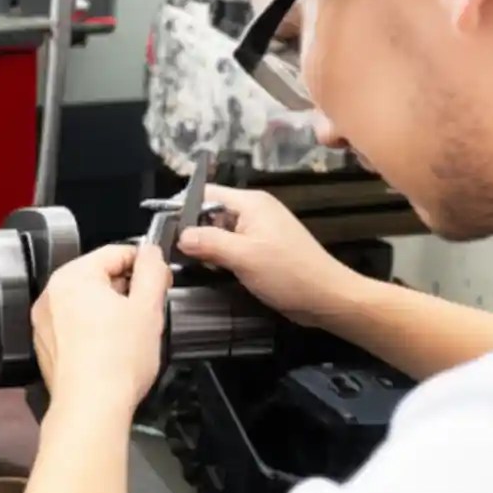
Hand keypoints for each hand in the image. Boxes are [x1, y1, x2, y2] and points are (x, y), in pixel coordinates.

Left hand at [30, 245, 171, 413]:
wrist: (91, 408)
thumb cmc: (116, 363)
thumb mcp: (148, 308)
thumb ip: (152, 271)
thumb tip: (151, 254)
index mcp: (73, 276)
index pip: (116, 252)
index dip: (145, 263)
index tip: (159, 277)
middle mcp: (52, 294)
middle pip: (99, 276)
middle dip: (127, 289)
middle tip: (150, 310)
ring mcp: (46, 321)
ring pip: (87, 302)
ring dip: (111, 310)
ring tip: (131, 334)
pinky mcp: (47, 344)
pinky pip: (74, 325)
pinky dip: (93, 330)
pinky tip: (112, 349)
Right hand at [178, 185, 371, 326]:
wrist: (327, 298)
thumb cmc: (288, 274)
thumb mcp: (243, 257)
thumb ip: (208, 242)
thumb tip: (180, 235)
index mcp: (251, 203)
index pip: (207, 193)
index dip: (184, 208)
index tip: (165, 229)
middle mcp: (255, 211)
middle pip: (212, 212)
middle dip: (194, 231)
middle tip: (176, 253)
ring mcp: (260, 230)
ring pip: (221, 231)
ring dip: (208, 247)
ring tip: (193, 264)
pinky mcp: (263, 249)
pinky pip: (233, 246)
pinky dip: (222, 256)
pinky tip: (215, 271)